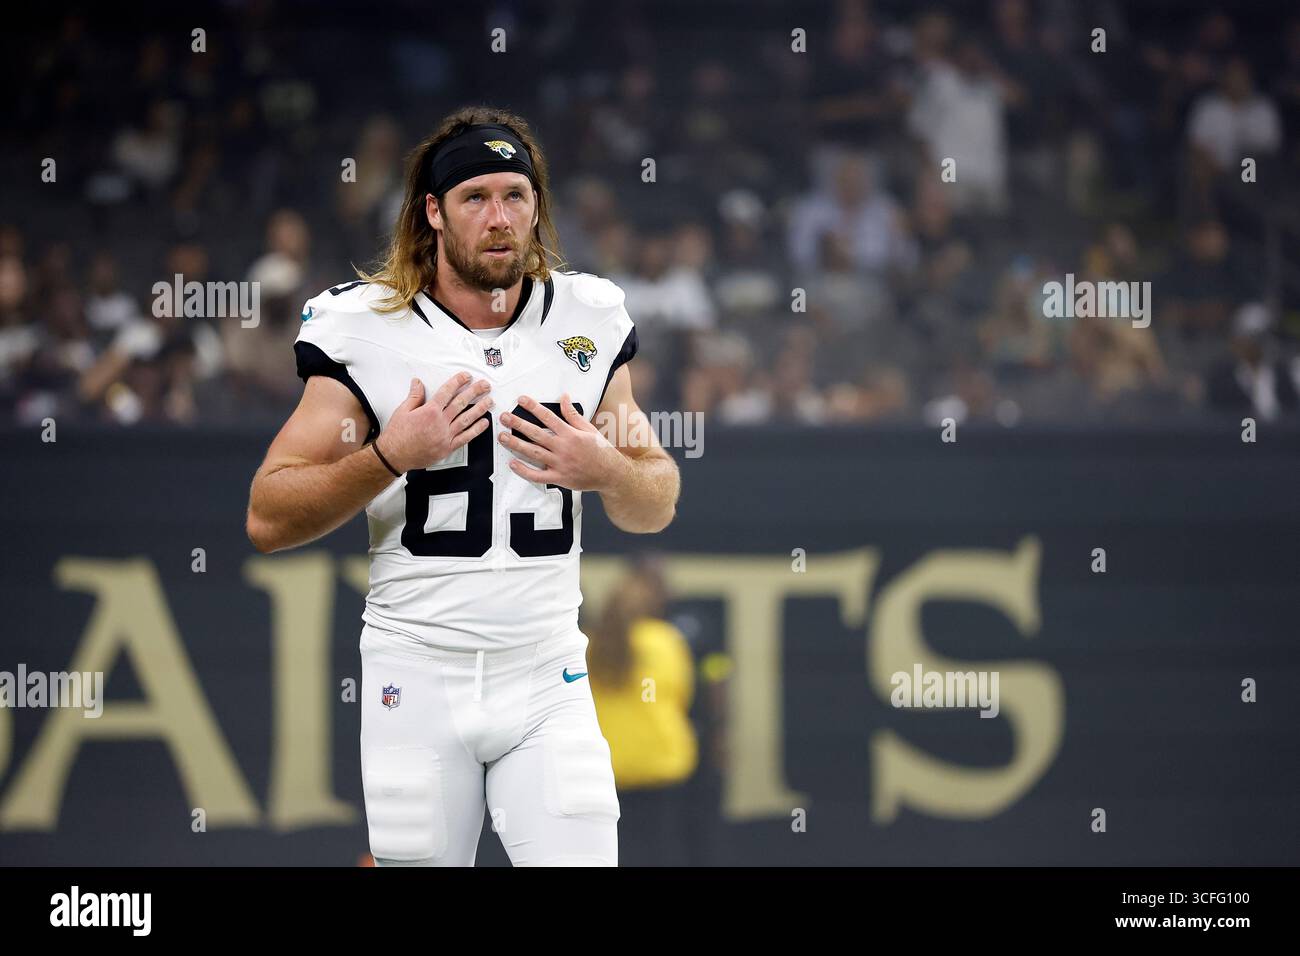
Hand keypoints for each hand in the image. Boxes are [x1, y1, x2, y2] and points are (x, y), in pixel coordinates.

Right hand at [375, 373, 492, 472]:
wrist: (394, 456)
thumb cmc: (397, 435)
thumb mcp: (402, 410)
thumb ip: (414, 396)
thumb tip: (418, 383)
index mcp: (429, 411)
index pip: (447, 392)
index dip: (458, 382)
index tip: (466, 377)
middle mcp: (440, 422)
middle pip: (461, 403)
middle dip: (475, 392)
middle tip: (484, 385)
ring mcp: (445, 436)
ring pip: (467, 419)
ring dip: (480, 409)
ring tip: (489, 401)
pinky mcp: (447, 447)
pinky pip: (465, 438)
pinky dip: (476, 430)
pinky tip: (483, 423)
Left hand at [498, 393, 625, 491]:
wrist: (610, 473)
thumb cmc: (600, 451)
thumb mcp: (588, 428)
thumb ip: (573, 414)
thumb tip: (564, 397)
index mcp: (570, 434)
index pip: (548, 416)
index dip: (533, 407)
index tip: (521, 400)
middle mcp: (563, 448)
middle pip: (536, 433)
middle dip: (518, 424)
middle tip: (504, 416)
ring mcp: (559, 464)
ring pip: (533, 453)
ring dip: (515, 444)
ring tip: (502, 436)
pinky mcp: (558, 478)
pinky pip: (537, 475)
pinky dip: (524, 471)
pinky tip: (513, 463)